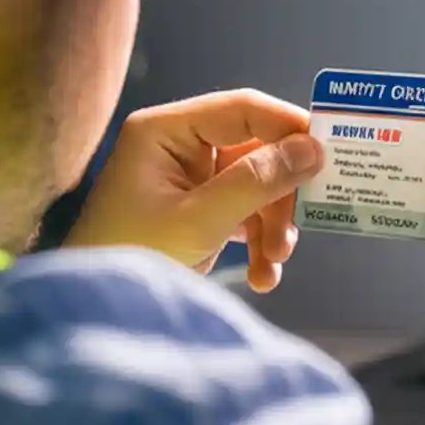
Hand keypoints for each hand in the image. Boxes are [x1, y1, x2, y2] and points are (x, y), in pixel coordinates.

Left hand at [64, 89, 322, 292]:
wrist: (97, 315)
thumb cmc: (131, 256)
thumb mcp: (199, 219)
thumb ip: (257, 181)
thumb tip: (312, 148)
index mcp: (165, 131)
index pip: (241, 108)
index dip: (288, 126)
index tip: (328, 151)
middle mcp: (178, 146)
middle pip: (255, 151)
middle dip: (278, 195)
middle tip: (292, 232)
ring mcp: (189, 180)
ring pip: (256, 185)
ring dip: (271, 225)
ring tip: (273, 262)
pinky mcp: (198, 211)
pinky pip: (244, 212)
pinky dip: (258, 241)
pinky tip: (263, 275)